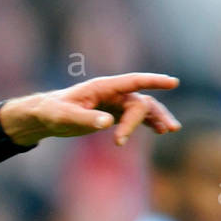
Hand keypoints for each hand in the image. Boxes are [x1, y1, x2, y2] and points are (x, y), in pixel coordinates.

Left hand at [0, 72, 181, 146]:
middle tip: (128, 139)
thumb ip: (86, 118)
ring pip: (143, 108)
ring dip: (156, 118)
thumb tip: (108, 123)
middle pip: (138, 102)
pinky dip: (148, 123)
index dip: (154, 81)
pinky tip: (160, 130)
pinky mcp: (114, 114)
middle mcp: (113, 93)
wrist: (46, 115)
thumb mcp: (65, 117)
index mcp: (102, 87)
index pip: (133, 81)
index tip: (173, 82)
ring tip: (169, 130)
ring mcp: (115, 103)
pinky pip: (137, 116)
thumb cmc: (53, 112)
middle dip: (141, 119)